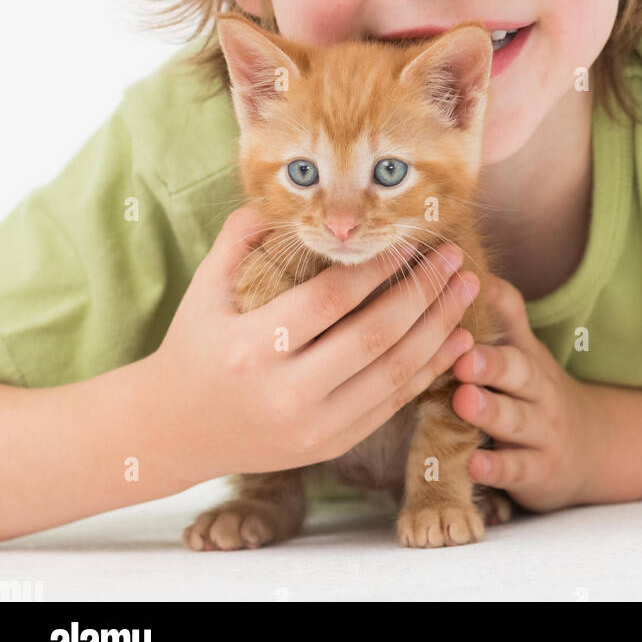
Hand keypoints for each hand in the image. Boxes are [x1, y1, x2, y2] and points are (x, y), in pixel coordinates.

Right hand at [150, 204, 478, 481]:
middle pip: (375, 336)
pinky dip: (429, 370)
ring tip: (467, 291)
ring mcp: (312, 427)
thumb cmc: (194, 345)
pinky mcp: (330, 446)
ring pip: (394, 374)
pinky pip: (392, 405)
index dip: (378, 266)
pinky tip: (455, 339)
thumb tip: (286, 195)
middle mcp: (286, 393)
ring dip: (439, 329)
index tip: (409, 239)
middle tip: (454, 257)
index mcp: (252, 346)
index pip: (332, 299)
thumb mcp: (205, 285)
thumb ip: (241, 234)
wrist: (175, 430)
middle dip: (423, 292)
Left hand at [450, 274, 599, 512]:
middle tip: (463, 356)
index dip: (489, 303)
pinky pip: (517, 470)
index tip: (462, 287)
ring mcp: (540, 430)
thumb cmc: (537, 390)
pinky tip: (473, 464)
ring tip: (464, 401)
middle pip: (517, 371)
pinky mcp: (539, 471)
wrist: (595, 446)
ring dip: (490, 411)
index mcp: (526, 353)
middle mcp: (537, 388)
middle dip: (490, 362)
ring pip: (516, 420)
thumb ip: (498, 311)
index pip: (511, 321)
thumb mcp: (524, 348)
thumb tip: (463, 264)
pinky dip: (496, 468)